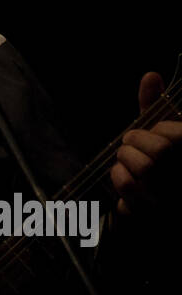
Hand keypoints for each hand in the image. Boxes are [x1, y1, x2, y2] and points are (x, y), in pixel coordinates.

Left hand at [110, 72, 181, 219]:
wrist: (160, 211)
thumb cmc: (164, 166)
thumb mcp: (165, 134)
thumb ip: (156, 106)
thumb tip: (150, 75)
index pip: (176, 137)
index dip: (156, 130)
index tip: (147, 132)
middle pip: (159, 154)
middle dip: (135, 143)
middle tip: (127, 144)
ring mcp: (172, 201)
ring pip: (145, 172)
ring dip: (124, 160)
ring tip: (125, 160)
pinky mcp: (156, 219)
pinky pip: (131, 196)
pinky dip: (119, 180)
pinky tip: (121, 176)